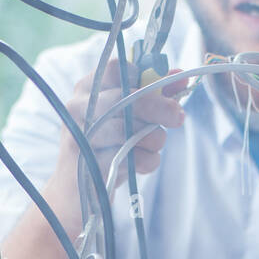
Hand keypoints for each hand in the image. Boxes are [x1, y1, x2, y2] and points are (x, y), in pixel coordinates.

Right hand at [52, 58, 187, 197]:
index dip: (144, 78)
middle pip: (125, 98)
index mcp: (87, 88)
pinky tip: (144, 162)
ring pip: (128, 130)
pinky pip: (130, 158)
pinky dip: (148, 161)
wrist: (76, 190)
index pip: (117, 68)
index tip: (159, 91)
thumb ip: (154, 92)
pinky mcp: (88, 165)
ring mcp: (80, 136)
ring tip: (154, 144)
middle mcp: (77, 108)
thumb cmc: (106, 144)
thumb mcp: (127, 115)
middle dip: (159, 108)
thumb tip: (183, 75)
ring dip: (154, 138)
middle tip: (178, 116)